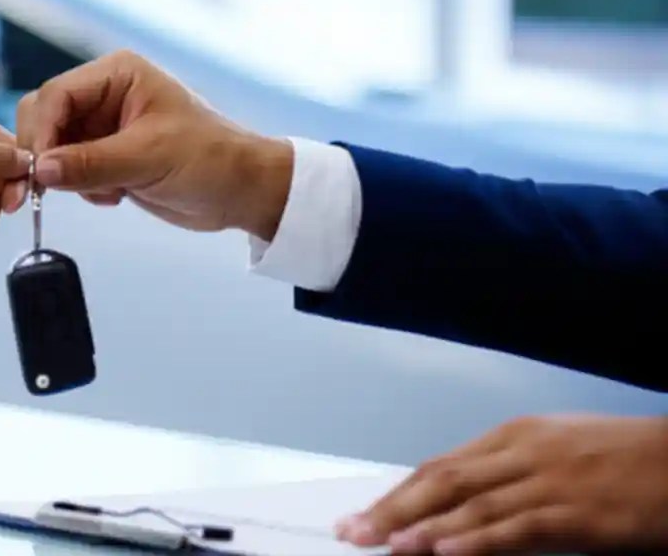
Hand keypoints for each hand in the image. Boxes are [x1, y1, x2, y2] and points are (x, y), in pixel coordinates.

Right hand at [13, 50, 291, 237]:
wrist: (241, 191)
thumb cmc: (210, 160)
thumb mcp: (149, 159)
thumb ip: (91, 163)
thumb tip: (40, 170)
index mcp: (117, 74)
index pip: (56, 95)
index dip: (42, 133)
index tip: (39, 170)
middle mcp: (105, 94)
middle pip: (45, 117)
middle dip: (46, 154)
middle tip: (49, 189)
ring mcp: (103, 125)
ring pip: (53, 146)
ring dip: (66, 175)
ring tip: (105, 192)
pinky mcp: (105, 154)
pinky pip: (68, 168)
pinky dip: (80, 187)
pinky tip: (115, 196)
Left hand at [336, 414, 667, 554]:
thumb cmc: (628, 459)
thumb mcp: (558, 454)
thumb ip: (508, 472)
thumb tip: (458, 502)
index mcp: (514, 437)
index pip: (439, 466)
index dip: (396, 492)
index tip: (363, 513)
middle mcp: (522, 453)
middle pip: (441, 481)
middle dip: (392, 509)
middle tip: (353, 532)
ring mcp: (548, 480)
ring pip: (471, 503)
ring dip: (423, 527)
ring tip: (386, 545)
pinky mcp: (577, 512)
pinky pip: (518, 527)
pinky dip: (478, 540)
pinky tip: (446, 551)